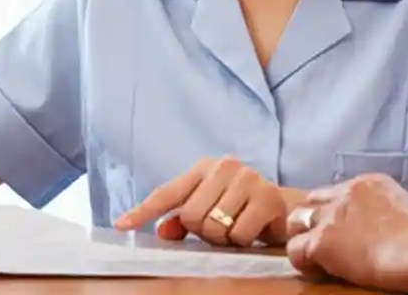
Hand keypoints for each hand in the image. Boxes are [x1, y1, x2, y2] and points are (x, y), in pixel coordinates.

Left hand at [114, 156, 291, 246]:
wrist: (284, 206)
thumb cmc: (239, 208)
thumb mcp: (208, 211)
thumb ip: (181, 222)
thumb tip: (162, 232)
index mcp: (202, 169)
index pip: (167, 193)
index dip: (144, 211)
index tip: (122, 225)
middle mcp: (223, 167)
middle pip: (191, 216)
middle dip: (204, 232)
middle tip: (221, 227)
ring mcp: (247, 179)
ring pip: (215, 227)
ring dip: (225, 238)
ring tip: (237, 227)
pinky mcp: (267, 196)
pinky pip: (238, 234)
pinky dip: (242, 241)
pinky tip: (253, 229)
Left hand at [285, 174, 407, 293]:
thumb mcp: (407, 211)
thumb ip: (386, 212)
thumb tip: (386, 228)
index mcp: (368, 183)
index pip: (334, 192)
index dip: (332, 212)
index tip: (340, 231)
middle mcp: (345, 193)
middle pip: (309, 201)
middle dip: (311, 220)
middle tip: (321, 243)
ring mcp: (331, 216)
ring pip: (296, 221)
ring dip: (303, 238)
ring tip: (317, 259)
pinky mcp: (322, 240)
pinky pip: (296, 250)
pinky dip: (304, 263)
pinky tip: (319, 272)